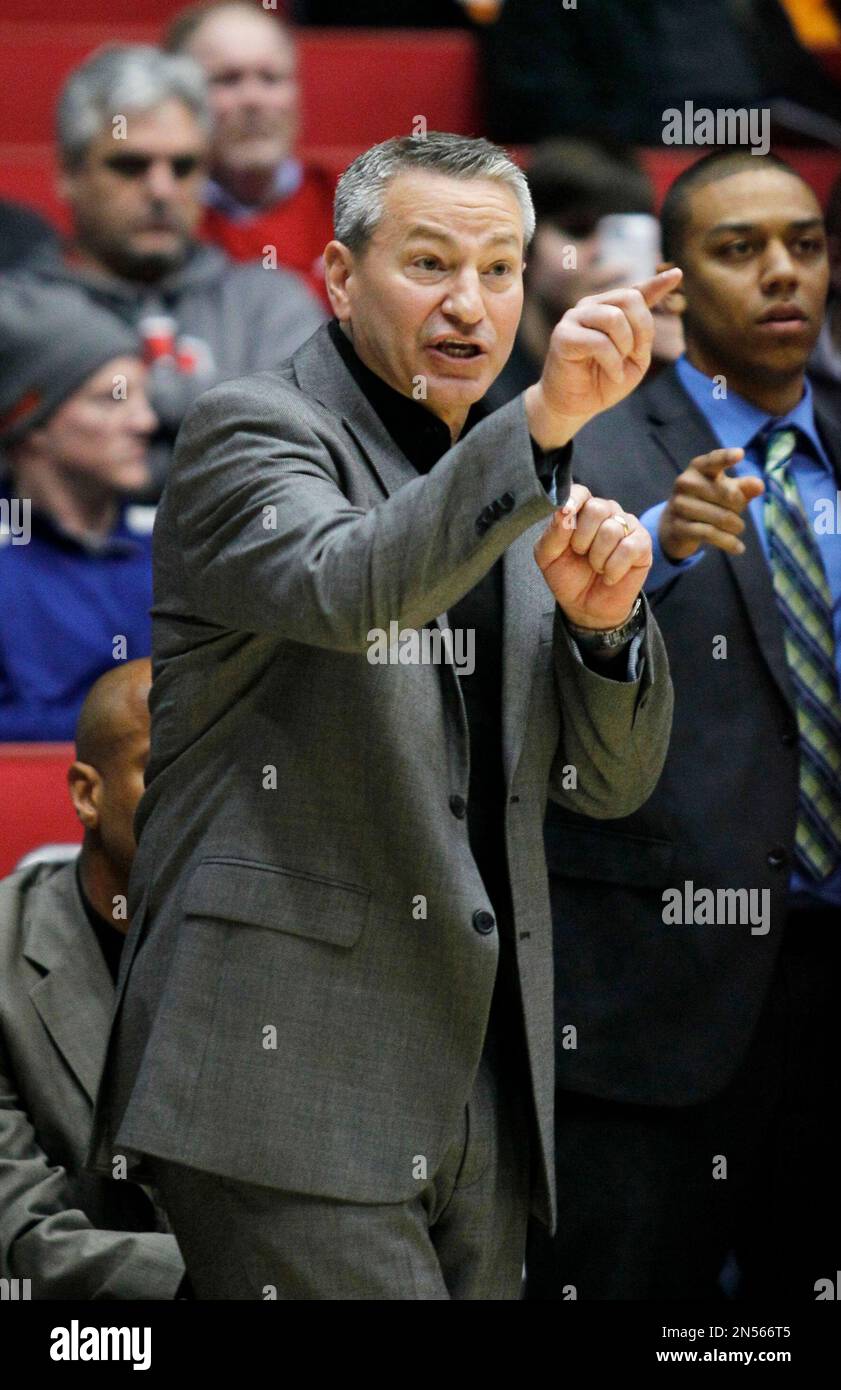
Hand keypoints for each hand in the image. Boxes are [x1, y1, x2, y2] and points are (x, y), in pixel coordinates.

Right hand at [524, 267, 682, 449]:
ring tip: (619, 366)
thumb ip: (643, 335)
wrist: (575, 406)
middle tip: (635, 356)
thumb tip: (647, 311)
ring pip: (614, 317)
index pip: (636, 292)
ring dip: (625, 346)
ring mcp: (575, 318)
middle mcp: (592, 307)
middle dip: (642, 329)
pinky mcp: (563, 336)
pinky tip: (613, 375)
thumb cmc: (603, 382)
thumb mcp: (634, 359)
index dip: (658, 283)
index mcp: (609, 309)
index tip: (678, 274)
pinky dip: (612, 363)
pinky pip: (599, 342)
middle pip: (629, 298)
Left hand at [534, 484, 651, 628]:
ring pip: (612, 530)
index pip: (580, 491)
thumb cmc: (568, 576)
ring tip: (596, 567)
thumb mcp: (548, 557)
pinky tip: (609, 576)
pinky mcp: (642, 544)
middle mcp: (606, 512)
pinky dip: (613, 568)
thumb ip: (553, 533)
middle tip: (581, 554)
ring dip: (597, 558)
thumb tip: (562, 510)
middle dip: (582, 539)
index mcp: (581, 510)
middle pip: (597, 508)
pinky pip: (628, 548)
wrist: (587, 606)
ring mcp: (626, 526)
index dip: (573, 501)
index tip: (566, 515)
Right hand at [659, 447, 764, 560]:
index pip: (713, 461)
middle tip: (739, 514)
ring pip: (720, 517)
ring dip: (736, 526)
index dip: (726, 458)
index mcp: (698, 468)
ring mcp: (679, 505)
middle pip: (727, 494)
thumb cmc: (706, 500)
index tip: (740, 454)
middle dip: (739, 507)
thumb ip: (743, 487)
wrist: (674, 525)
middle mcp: (685, 482)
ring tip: (738, 528)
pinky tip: (739, 548)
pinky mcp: (678, 526)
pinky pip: (710, 534)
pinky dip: (728, 542)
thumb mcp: (725, 491)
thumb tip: (759, 485)